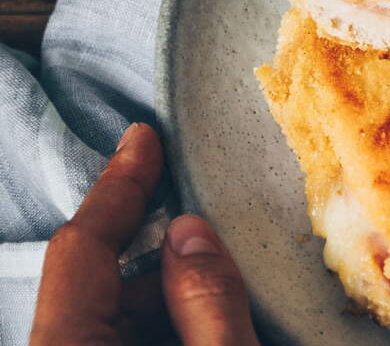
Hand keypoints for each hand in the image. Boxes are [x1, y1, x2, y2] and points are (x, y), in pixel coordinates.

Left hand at [29, 123, 259, 344]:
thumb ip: (209, 301)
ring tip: (231, 290)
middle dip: (164, 251)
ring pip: (117, 315)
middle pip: (103, 282)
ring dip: (172, 296)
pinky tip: (213, 326)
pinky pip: (128, 341)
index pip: (82, 247)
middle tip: (217, 225)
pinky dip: (169, 324)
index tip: (144, 139)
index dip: (119, 185)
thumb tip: (192, 232)